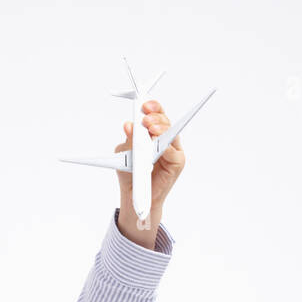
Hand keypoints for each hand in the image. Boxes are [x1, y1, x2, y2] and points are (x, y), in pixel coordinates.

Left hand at [115, 98, 185, 218]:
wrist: (134, 196)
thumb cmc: (131, 174)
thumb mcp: (124, 153)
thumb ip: (128, 140)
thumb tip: (129, 126)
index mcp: (153, 133)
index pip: (156, 115)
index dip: (153, 107)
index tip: (144, 105)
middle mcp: (165, 139)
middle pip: (166, 121)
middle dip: (156, 117)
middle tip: (145, 120)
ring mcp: (173, 150)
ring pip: (171, 134)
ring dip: (161, 129)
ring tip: (150, 129)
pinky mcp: (178, 163)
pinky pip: (174, 153)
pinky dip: (166, 148)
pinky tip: (158, 145)